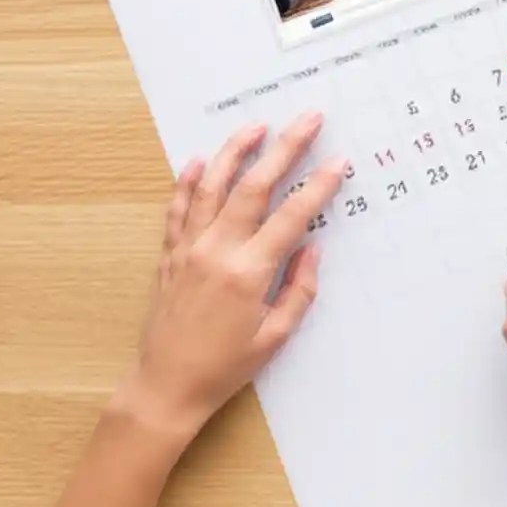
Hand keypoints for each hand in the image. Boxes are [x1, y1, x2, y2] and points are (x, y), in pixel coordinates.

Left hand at [112, 112, 344, 439]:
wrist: (167, 386)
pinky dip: (187, 181)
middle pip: (253, 186)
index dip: (318, 185)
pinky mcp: (169, 254)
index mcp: (249, 272)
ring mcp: (188, 248)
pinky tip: (197, 160)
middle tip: (306, 121)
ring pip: (211, 186)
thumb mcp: (276, 335)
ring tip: (255, 127)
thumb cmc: (226, 367)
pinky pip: (177, 208)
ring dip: (234, 152)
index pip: (292, 216)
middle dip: (284, 148)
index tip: (339, 162)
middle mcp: (217, 251)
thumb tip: (311, 249)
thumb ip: (299, 289)